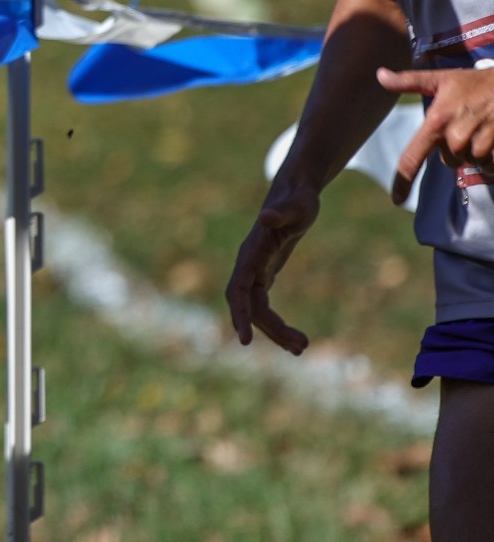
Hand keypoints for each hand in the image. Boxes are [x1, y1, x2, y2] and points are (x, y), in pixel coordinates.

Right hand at [225, 185, 319, 354]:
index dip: (240, 315)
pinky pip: (264, 306)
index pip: (239, 289)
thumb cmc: (298, 198)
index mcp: (251, 252)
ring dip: (276, 331)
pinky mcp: (264, 275)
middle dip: (268, 329)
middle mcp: (248, 264)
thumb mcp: (296, 205)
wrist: (295, 193)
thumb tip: (265, 216)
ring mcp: (254, 271)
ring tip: (302, 348)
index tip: (245, 341)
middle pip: (249, 306)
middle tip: (299, 348)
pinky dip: (277, 324)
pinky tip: (296, 339)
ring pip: (257, 310)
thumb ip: (281, 212)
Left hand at [383, 66, 493, 203]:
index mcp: (436, 123)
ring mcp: (480, 145)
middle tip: (468, 124)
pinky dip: (492, 157)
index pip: (412, 158)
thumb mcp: (441, 79)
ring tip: (484, 129)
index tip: (397, 201)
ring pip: (472, 163)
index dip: (402, 181)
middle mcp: (456, 137)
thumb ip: (408, 81)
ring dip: (477, 152)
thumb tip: (379, 75)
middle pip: (449, 161)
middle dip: (456, 148)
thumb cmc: (475, 83)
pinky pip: (491, 166)